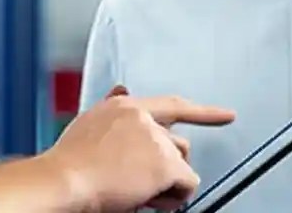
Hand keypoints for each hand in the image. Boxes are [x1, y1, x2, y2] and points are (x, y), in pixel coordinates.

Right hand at [45, 91, 234, 212]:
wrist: (64, 181)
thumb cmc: (69, 164)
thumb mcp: (90, 126)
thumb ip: (112, 111)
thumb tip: (121, 91)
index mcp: (123, 107)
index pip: (173, 105)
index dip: (203, 112)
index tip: (227, 115)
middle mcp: (143, 117)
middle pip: (179, 144)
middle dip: (168, 166)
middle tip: (141, 184)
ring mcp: (156, 140)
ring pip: (181, 166)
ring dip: (165, 183)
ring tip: (135, 191)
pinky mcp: (165, 163)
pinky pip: (187, 185)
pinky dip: (172, 198)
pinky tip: (146, 198)